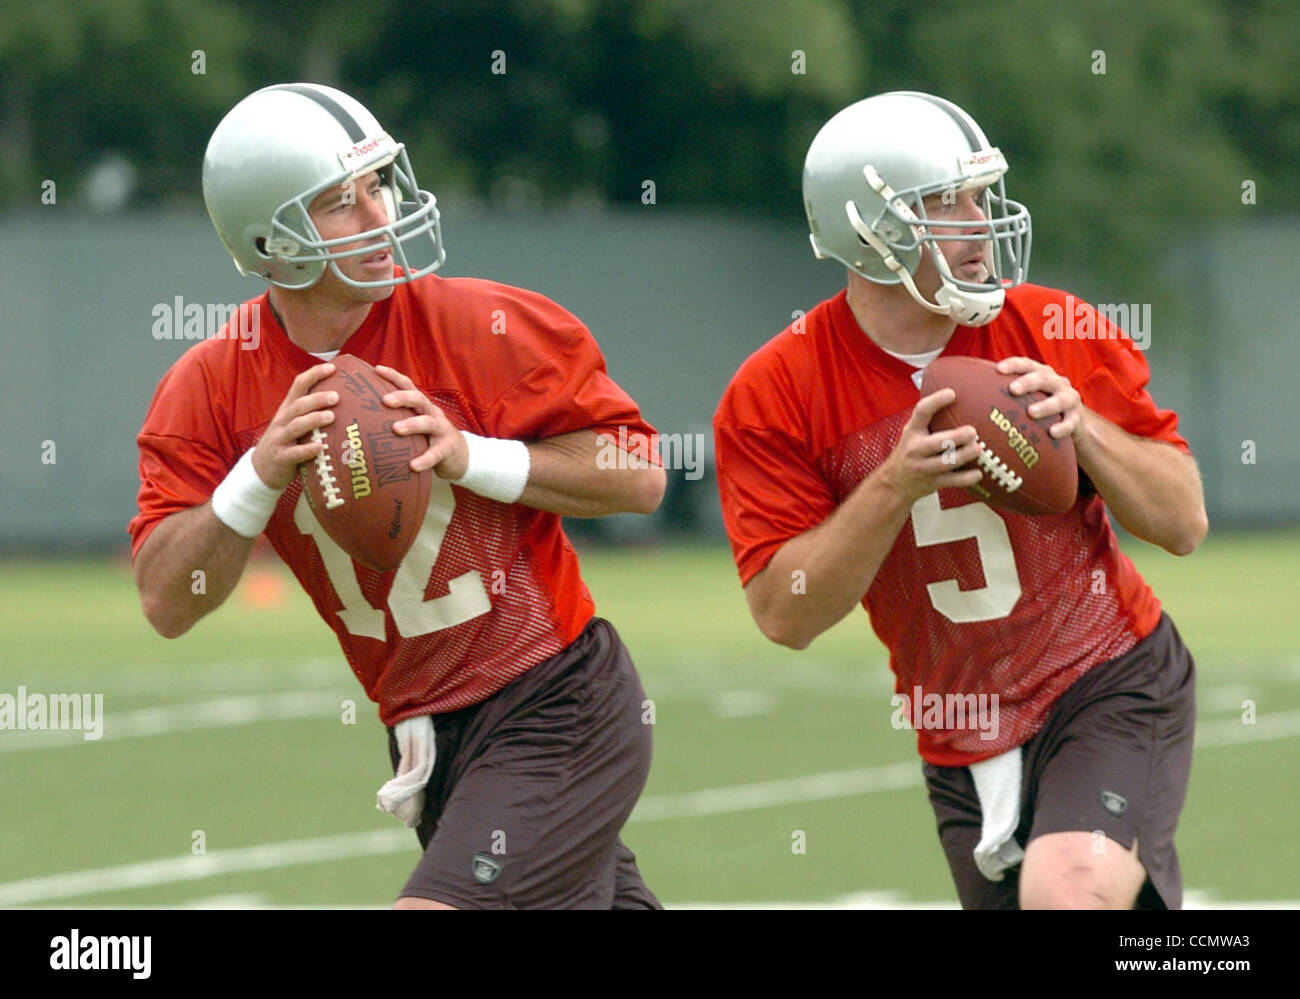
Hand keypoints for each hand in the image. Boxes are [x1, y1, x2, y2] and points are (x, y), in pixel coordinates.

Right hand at [251, 363, 337, 489]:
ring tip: (331, 417)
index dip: (314, 374)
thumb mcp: (296, 422)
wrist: (262, 468)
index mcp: (288, 408)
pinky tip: (320, 447)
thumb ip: (313, 411)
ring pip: (296, 426)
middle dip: (317, 398)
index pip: (299, 385)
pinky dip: (307, 450)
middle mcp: (283, 420)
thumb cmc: (289, 442)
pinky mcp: (281, 457)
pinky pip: (294, 453)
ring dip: (314, 420)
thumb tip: (345, 397)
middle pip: (299, 405)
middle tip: (337, 396)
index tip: (333, 367)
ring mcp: (280, 438)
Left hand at [373, 365, 469, 478]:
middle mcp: (431, 413)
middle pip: (418, 399)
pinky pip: (435, 454)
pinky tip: (413, 465)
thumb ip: (396, 418)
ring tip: (396, 429)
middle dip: (402, 397)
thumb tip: (360, 416)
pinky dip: (424, 459)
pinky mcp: (447, 449)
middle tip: (385, 400)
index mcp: (420, 405)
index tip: (376, 369)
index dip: (393, 376)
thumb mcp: (415, 423)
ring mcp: (441, 430)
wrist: (459, 455)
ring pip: (428, 423)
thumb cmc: (427, 438)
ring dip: (412, 424)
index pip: (407, 385)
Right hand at [881, 388, 983, 503]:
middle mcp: (915, 449)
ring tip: (978, 449)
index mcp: (912, 431)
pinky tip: (978, 473)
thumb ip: (930, 418)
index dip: (936, 402)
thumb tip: (959, 393)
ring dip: (963, 456)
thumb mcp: (913, 432)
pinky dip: (966, 478)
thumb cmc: (911, 452)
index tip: (952, 393)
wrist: (895, 482)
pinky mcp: (932, 483)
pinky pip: (951, 481)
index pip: (921, 412)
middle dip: (955, 437)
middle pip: (935, 443)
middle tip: (973, 431)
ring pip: (945, 463)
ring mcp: (923, 468)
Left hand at [996, 356, 1085, 440]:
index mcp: (1040, 374)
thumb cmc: (1036, 406)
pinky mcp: (1077, 417)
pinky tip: (1052, 433)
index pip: (1026, 364)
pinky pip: (1072, 422)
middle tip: (1012, 389)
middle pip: (1043, 378)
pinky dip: (1063, 427)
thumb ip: (1001, 394)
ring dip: (1046, 405)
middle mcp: (1056, 382)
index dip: (1013, 365)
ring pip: (1061, 399)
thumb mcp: (1022, 398)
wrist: (1070, 422)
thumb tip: (964, 395)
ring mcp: (1069, 398)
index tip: (998, 370)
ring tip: (1031, 412)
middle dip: (1028, 382)